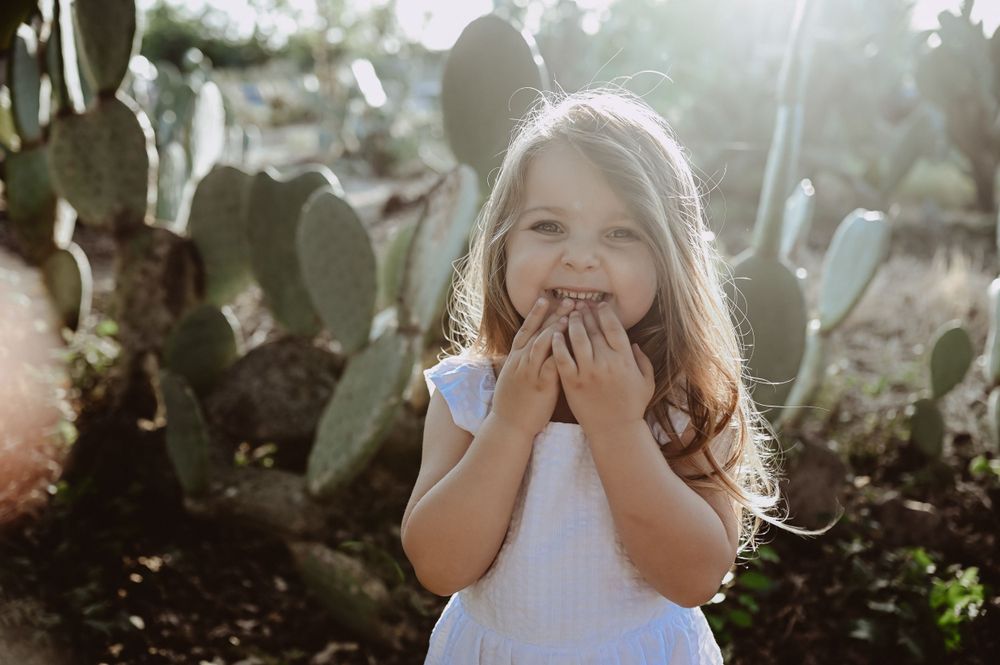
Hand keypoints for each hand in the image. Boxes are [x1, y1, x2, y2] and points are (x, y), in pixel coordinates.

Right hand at [492, 295, 574, 437]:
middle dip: (552, 315)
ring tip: (570, 315)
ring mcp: (529, 372)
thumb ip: (526, 361)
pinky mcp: (540, 385)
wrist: (508, 425)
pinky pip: (549, 365)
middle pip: (537, 332)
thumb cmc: (516, 402)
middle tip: (568, 300)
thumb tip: (537, 348)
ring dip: (555, 328)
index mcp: (515, 358)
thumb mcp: (515, 376)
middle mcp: (521, 361)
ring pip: (541, 344)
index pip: (526, 329)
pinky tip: (568, 343)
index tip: (547, 298)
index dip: (536, 313)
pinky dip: (558, 352)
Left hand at [551, 301, 654, 439]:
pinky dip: (558, 343)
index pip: (613, 326)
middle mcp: (606, 362)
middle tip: (580, 304)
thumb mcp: (646, 382)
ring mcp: (588, 372)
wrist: (615, 430)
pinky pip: (562, 357)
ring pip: (577, 338)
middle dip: (586, 313)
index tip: (599, 304)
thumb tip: (634, 343)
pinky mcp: (572, 382)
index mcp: (625, 359)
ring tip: (569, 315)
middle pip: (593, 329)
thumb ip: (642, 361)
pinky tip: (555, 334)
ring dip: (572, 323)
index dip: (605, 312)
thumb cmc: (632, 406)